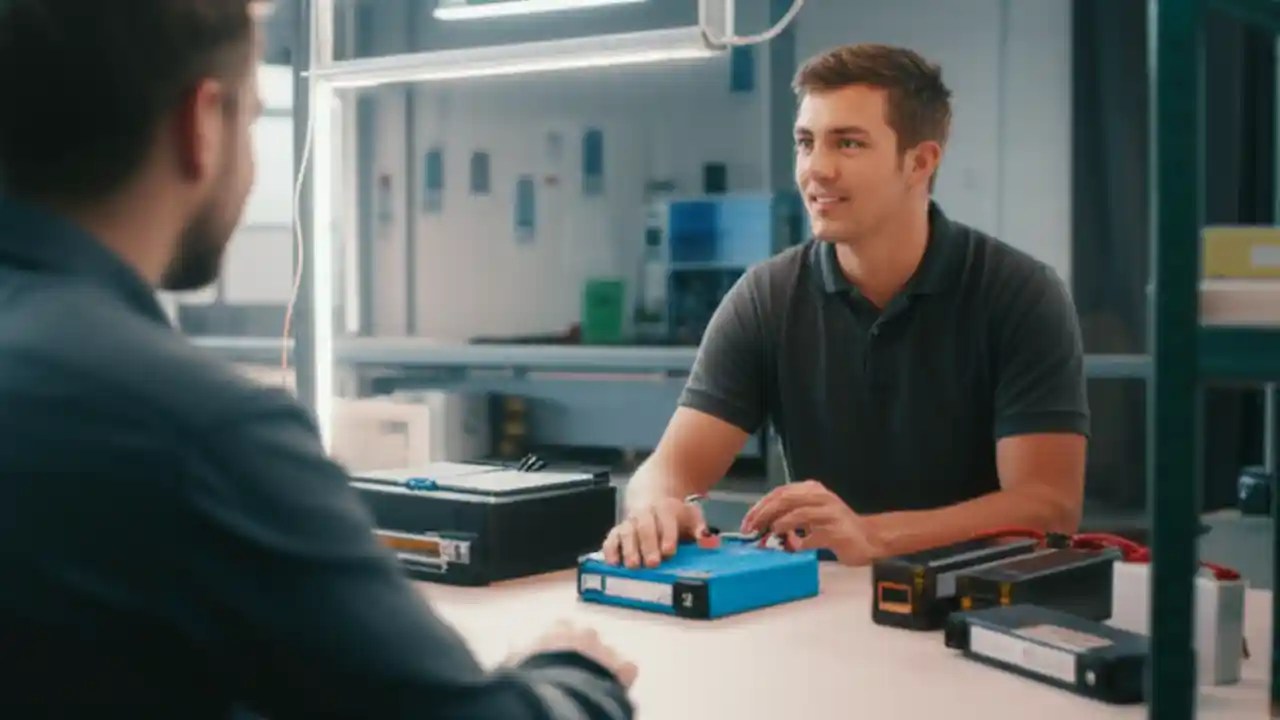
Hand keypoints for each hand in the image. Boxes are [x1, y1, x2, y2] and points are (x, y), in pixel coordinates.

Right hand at [513, 619, 638, 687]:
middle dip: (583, 651)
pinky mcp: (622, 669)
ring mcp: (605, 651)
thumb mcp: (513, 665)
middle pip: (586, 637)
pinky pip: (627, 669)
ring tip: (593, 684)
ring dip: (602, 664)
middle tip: (574, 671)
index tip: (553, 653)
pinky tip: (614, 687)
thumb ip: (515, 652)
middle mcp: (583, 635)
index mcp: (557, 631)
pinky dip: (622, 677)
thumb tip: (512, 643)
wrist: (559, 696)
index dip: (558, 641)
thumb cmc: (532, 679)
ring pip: (607, 652)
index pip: (560, 626)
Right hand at [602, 496, 706, 567]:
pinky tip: (613, 564)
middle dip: (648, 545)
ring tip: (633, 566)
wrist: (652, 496)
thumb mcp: (690, 515)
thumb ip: (698, 527)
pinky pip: (610, 539)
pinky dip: (610, 551)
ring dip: (629, 550)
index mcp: (665, 509)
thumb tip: (705, 537)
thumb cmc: (675, 515)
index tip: (669, 551)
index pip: (666, 520)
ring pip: (626, 533)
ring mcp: (629, 522)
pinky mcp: (617, 531)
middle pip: (645, 527)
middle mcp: (645, 514)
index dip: (668, 535)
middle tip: (653, 563)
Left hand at [740, 480, 881, 564]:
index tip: (747, 522)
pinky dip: (797, 541)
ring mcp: (829, 512)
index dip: (760, 506)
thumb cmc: (835, 528)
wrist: (868, 538)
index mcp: (812, 489)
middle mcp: (820, 496)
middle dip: (763, 514)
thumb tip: (761, 526)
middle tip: (750, 530)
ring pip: (796, 513)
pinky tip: (790, 546)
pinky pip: (811, 535)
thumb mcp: (810, 516)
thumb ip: (789, 516)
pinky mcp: (835, 530)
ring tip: (766, 535)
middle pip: (784, 499)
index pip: (779, 492)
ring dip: (777, 525)